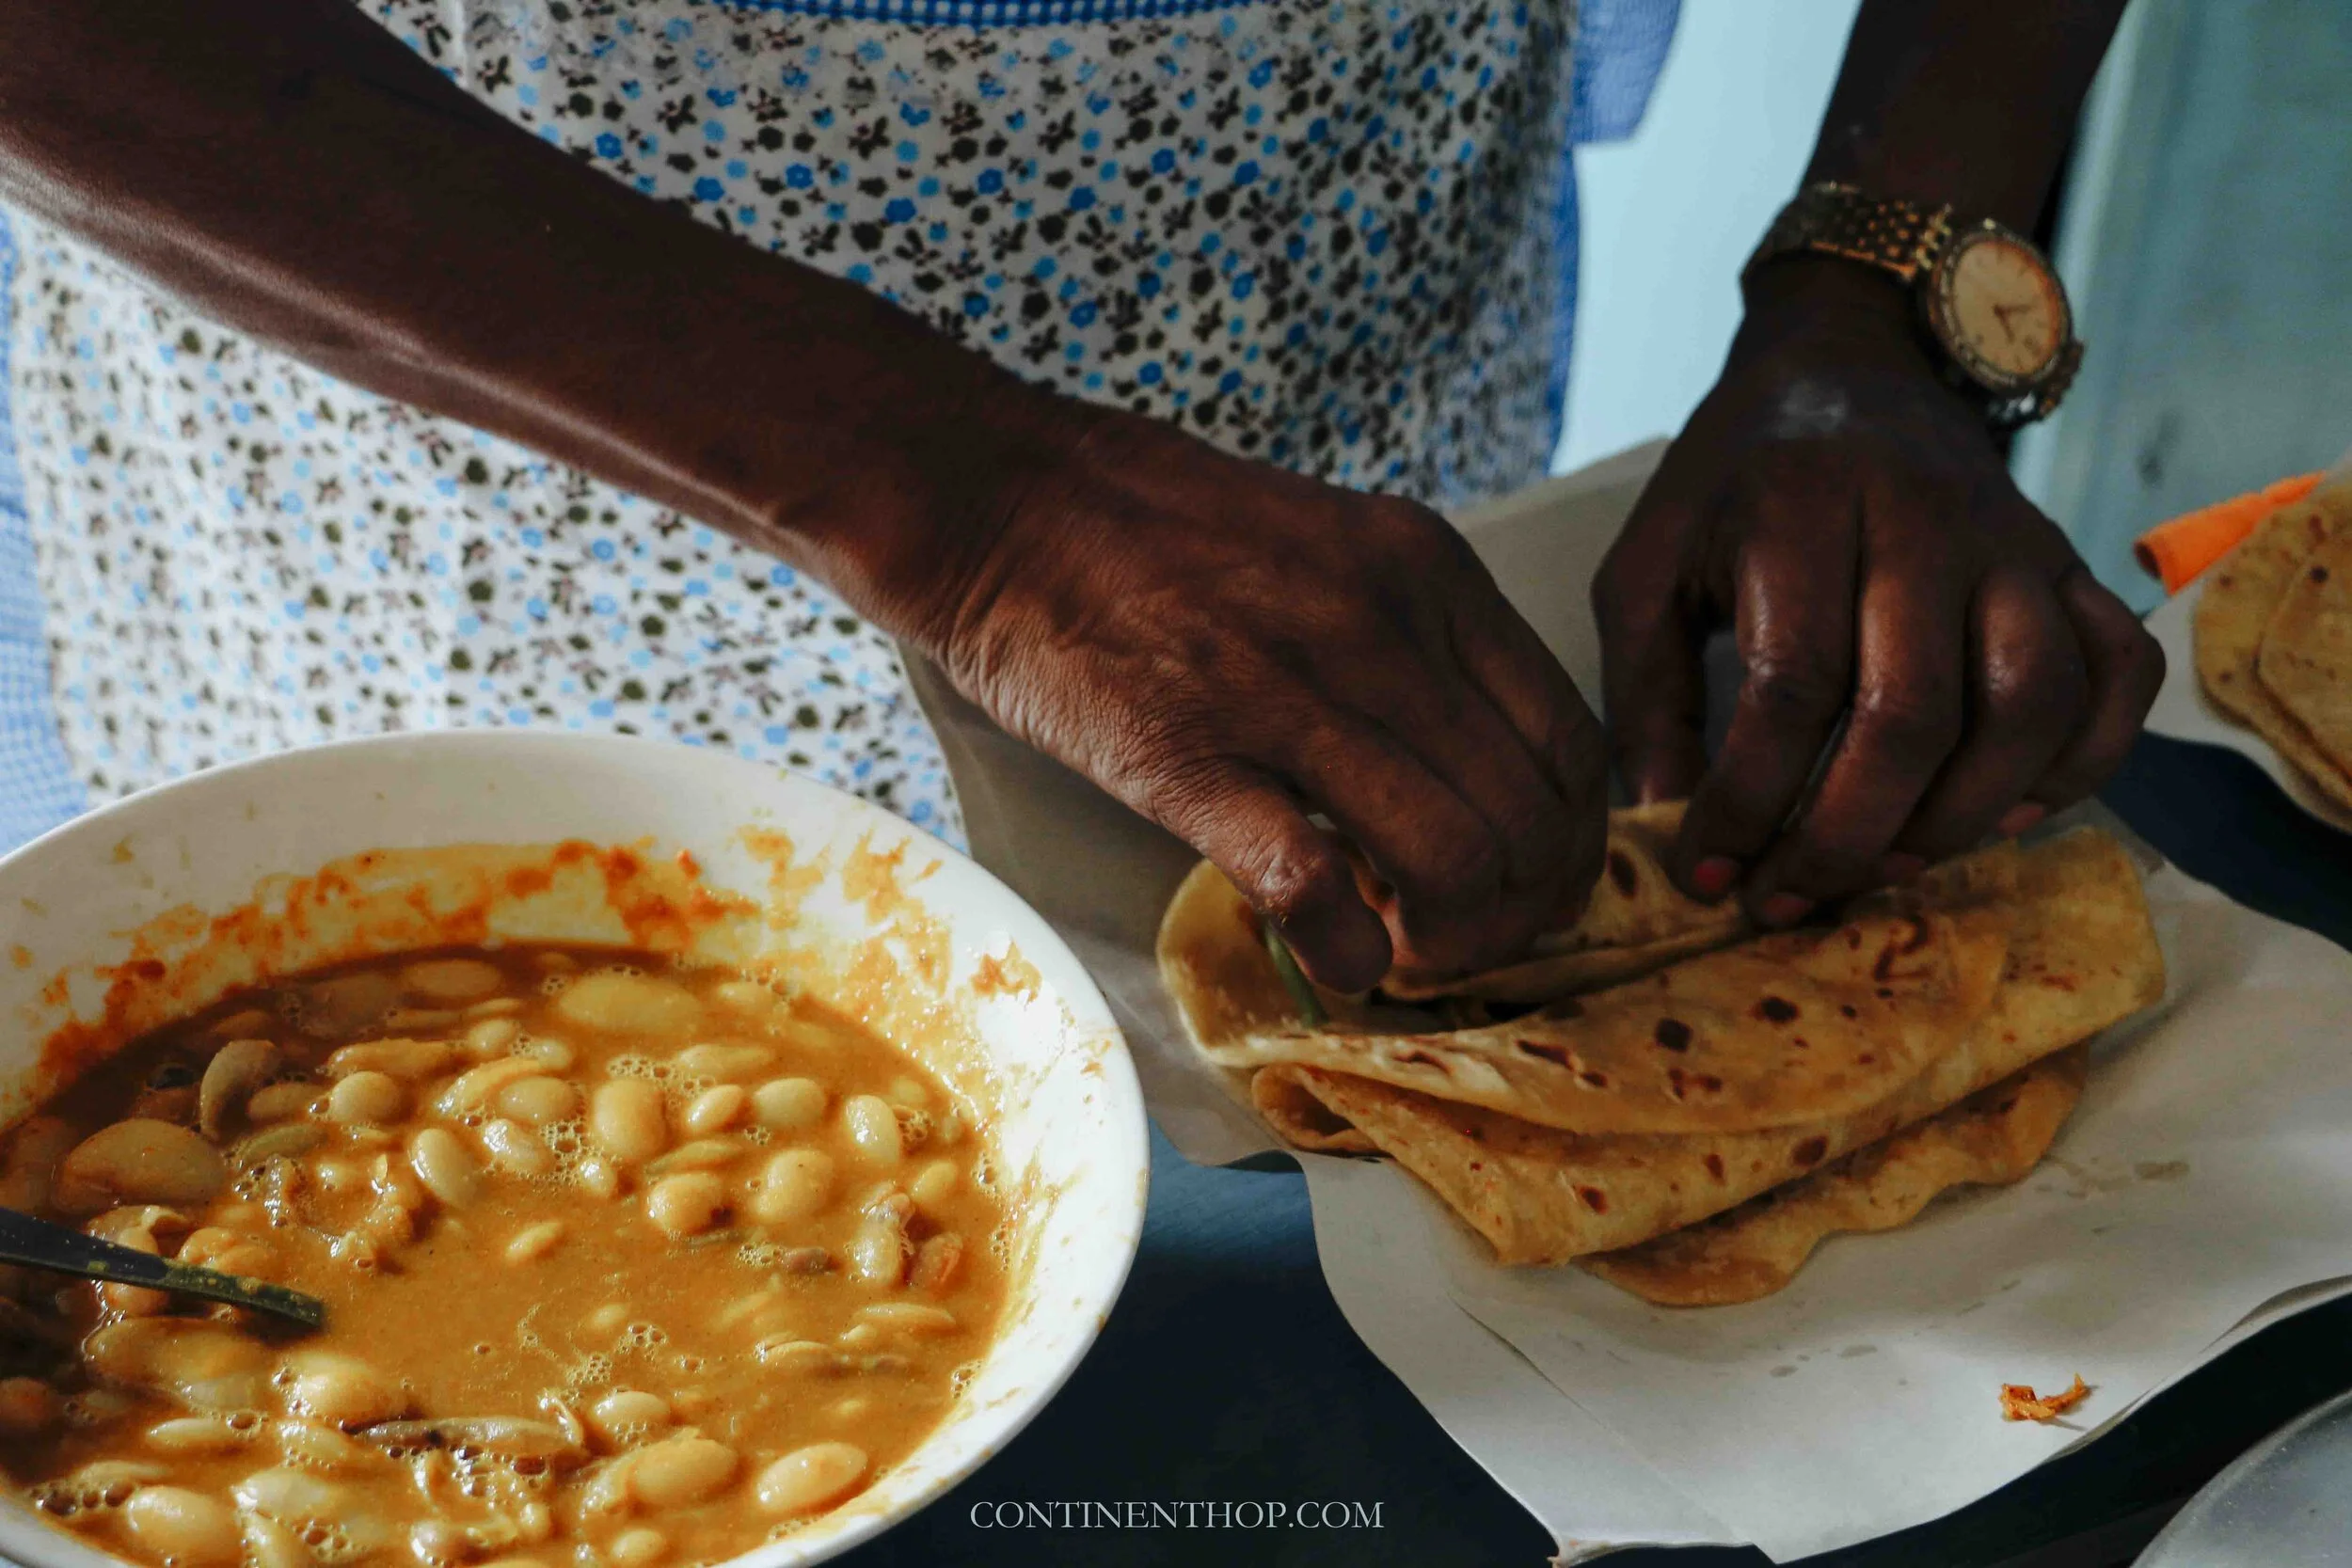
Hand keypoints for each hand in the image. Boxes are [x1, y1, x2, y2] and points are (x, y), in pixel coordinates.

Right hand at [917, 404, 1609, 991]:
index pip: (1569, 743)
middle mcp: (1382, 628)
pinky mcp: (1189, 758)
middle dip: (1521, 912)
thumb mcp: (1334, 548)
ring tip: (1410, 954)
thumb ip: (1416, 640)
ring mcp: (1288, 692)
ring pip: (1453, 857)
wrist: (1006, 502)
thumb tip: (1479, 767)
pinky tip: (1344, 964)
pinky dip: (1350, 951)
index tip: (1533, 885)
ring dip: (1454, 943)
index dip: (1571, 845)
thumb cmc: (1162, 533)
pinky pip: (1311, 882)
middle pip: (1528, 817)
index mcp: (1429, 574)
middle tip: (1471, 943)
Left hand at [1593, 259, 2161, 925]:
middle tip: (1788, 899)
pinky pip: (2119, 675)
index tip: (1706, 873)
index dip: (1749, 799)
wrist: (1845, 365)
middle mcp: (1923, 521)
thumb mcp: (1648, 567)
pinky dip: (2085, 761)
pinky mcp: (2070, 564)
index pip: (1792, 685)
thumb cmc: (1734, 484)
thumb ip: (1645, 696)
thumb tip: (1664, 827)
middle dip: (1845, 836)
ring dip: (1961, 815)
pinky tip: (2008, 813)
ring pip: (2030, 703)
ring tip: (1885, 869)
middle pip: (1914, 711)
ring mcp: (2014, 542)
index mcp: (1800, 510)